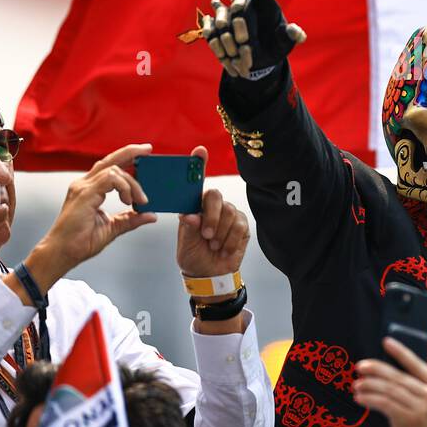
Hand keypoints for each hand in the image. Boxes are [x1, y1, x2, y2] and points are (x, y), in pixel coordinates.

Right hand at [25, 144, 155, 288]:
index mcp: (89, 189)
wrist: (63, 253)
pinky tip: (128, 201)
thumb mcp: (113, 227)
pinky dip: (124, 187)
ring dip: (132, 184)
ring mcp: (83, 187)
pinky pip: (109, 179)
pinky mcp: (84, 194)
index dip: (126, 156)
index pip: (109, 166)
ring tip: (139, 201)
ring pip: (114, 170)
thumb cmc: (81, 241)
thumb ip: (130, 219)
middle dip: (131, 152)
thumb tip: (151, 215)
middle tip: (148, 150)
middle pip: (110, 160)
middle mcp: (84, 184)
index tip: (144, 152)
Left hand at [176, 146, 250, 279]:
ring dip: (220, 234)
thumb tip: (189, 215)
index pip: (197, 182)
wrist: (210, 275)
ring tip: (214, 247)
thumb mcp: (185, 244)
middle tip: (207, 236)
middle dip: (211, 216)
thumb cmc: (193, 256)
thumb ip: (188, 229)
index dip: (198, 164)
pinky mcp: (242, 225)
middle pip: (215, 196)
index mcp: (195, 206)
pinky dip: (230, 241)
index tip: (199, 151)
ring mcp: (229, 214)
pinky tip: (224, 250)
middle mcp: (212, 206)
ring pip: (229, 212)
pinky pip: (239, 226)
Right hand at [200, 0, 305, 79]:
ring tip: (236, 55)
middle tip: (244, 41)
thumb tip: (297, 32)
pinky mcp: (215, 29)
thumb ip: (292, 35)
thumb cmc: (275, 44)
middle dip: (238, 20)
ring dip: (227, 36)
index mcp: (263, 4)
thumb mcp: (286, 41)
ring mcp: (227, 15)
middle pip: (236, 0)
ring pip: (221, 15)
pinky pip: (210, 30)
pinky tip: (225, 58)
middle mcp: (243, 4)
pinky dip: (215, 42)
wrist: (260, 61)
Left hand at [353, 338, 426, 426]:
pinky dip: (370, 399)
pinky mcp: (410, 421)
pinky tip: (360, 398)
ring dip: (370, 386)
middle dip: (377, 369)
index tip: (385, 341)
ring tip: (356, 385)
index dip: (401, 352)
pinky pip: (385, 404)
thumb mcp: (425, 400)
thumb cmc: (416, 424)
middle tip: (360, 367)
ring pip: (390, 390)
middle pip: (400, 377)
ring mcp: (423, 410)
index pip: (418, 364)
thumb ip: (424, 376)